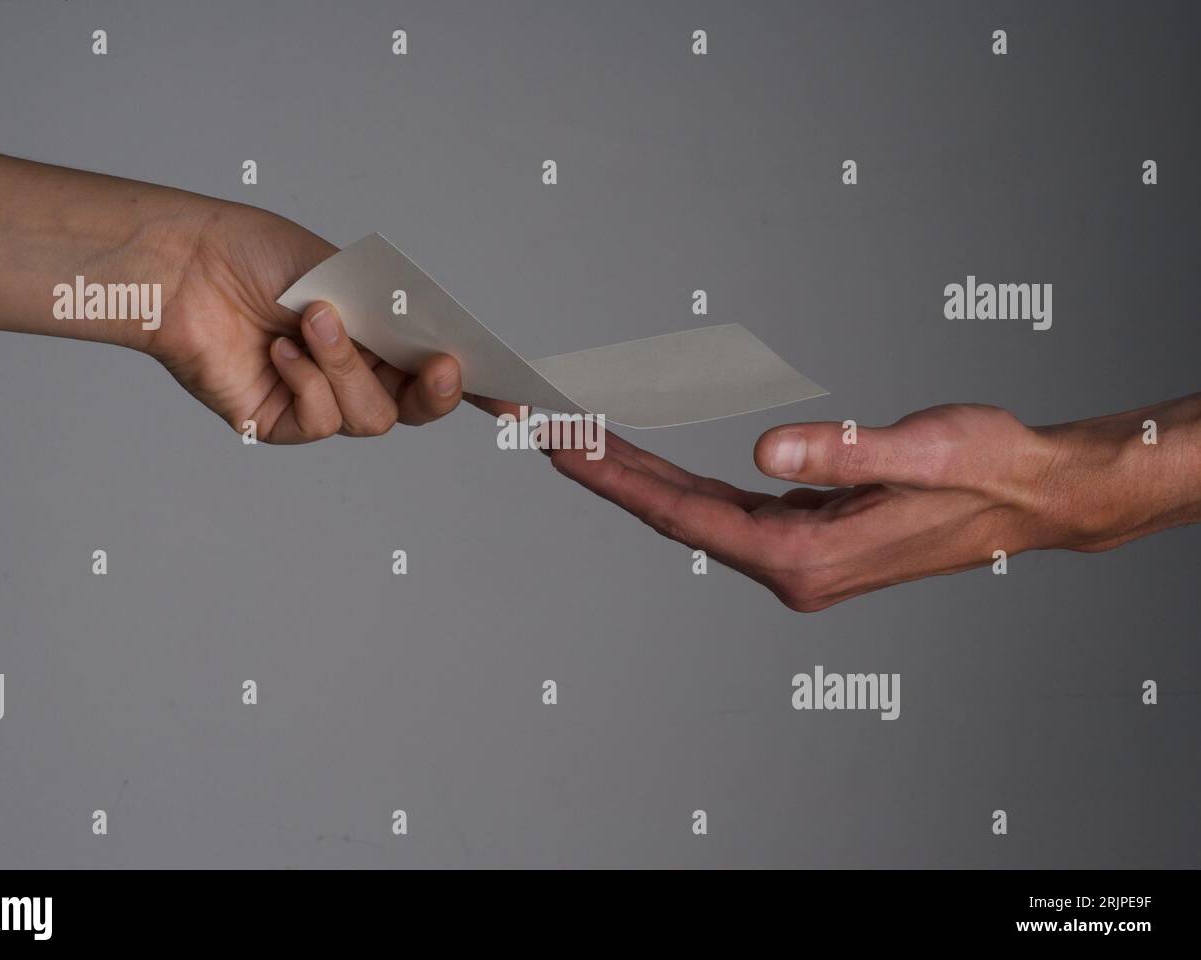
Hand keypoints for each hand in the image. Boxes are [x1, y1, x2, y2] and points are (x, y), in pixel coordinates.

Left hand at [149, 203, 461, 442]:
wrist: (186, 266)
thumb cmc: (260, 257)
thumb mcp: (343, 276)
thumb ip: (389, 316)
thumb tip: (433, 350)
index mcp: (380, 335)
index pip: (439, 368)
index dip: (483, 391)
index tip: (516, 405)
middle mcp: (357, 373)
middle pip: (419, 408)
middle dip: (439, 393)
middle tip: (445, 366)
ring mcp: (321, 402)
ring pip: (372, 417)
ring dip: (348, 367)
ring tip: (313, 322)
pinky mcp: (283, 423)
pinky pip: (321, 420)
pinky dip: (306, 380)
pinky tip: (278, 349)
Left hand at [544, 401, 1200, 610]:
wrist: (1032, 495)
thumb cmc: (988, 469)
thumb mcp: (923, 451)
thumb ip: (844, 455)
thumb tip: (765, 451)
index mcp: (805, 556)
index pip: (683, 514)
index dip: (614, 476)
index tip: (557, 442)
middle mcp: (791, 567)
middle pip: (672, 514)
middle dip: (603, 471)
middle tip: (539, 428)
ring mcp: (796, 557)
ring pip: (692, 513)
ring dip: (632, 476)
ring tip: (574, 437)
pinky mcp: (805, 537)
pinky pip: (721, 509)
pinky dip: (675, 483)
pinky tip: (646, 462)